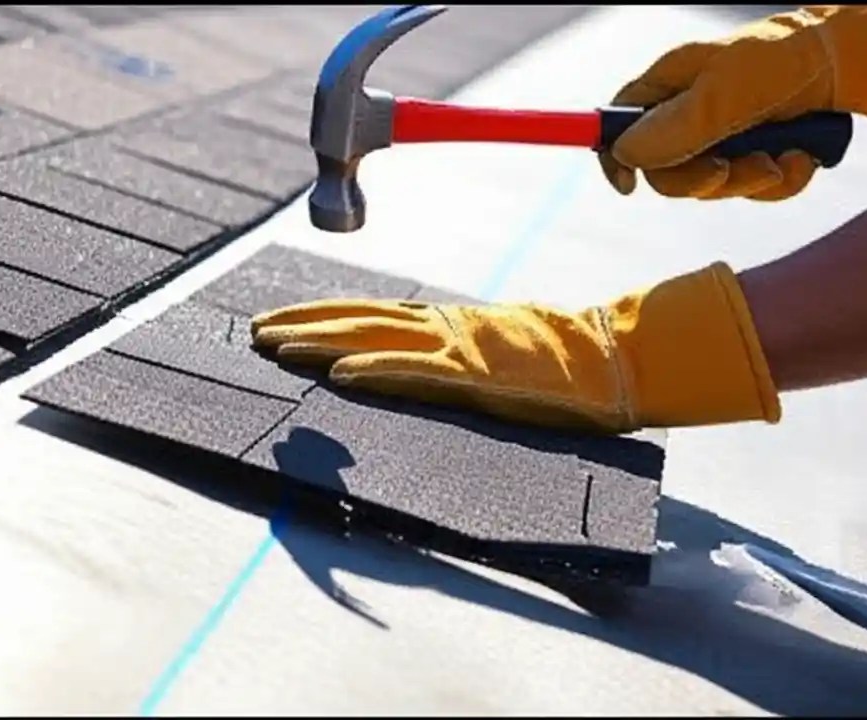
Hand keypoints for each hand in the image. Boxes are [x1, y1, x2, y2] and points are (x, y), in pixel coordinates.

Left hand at [250, 263, 781, 434]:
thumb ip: (456, 347)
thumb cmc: (560, 359)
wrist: (610, 360)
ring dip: (319, 344)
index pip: (372, 311)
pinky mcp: (475, 378)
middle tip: (255, 330)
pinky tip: (337, 376)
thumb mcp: (496, 346)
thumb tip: (416, 353)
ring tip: (274, 347)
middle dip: (304, 324)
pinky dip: (374, 373)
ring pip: (374, 342)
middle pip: (360, 320)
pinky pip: (415, 375)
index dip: (324, 313)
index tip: (284, 317)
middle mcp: (444, 328)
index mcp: (448, 321)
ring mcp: (457, 350)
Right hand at [599, 5, 866, 200]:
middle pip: (667, 169)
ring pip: (716, 185)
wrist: (863, 61)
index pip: (620, 123)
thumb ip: (676, 127)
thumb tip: (627, 154)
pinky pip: (756, 189)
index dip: (615, 155)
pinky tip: (803, 159)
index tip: (628, 186)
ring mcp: (732, 132)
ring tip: (783, 157)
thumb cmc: (790, 61)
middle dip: (702, 179)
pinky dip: (782, 181)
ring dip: (751, 181)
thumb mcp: (728, 92)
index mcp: (674, 82)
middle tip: (731, 170)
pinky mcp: (767, 150)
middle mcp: (697, 109)